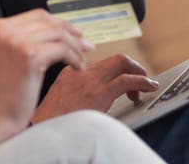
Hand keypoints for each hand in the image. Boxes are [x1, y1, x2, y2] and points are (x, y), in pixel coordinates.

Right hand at [0, 9, 93, 137]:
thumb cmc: (4, 91)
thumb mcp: (10, 55)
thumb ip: (25, 38)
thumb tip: (60, 30)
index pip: (36, 15)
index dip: (59, 23)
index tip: (74, 32)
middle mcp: (5, 30)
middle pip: (48, 21)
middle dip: (70, 32)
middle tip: (84, 44)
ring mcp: (16, 41)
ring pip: (58, 34)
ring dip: (74, 47)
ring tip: (81, 60)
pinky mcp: (30, 55)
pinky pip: (62, 49)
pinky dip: (74, 57)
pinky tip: (77, 67)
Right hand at [31, 54, 159, 123]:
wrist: (39, 129)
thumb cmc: (48, 122)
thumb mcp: (58, 100)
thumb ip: (72, 93)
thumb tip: (87, 100)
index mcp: (70, 71)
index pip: (100, 63)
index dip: (115, 72)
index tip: (121, 83)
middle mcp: (80, 71)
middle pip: (113, 58)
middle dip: (131, 66)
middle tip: (137, 81)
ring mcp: (90, 80)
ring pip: (122, 62)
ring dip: (138, 73)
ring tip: (144, 87)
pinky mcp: (99, 92)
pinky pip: (127, 80)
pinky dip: (142, 81)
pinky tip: (148, 88)